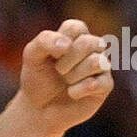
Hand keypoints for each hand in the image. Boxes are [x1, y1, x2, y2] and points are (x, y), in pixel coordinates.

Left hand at [18, 18, 113, 136]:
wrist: (38, 109)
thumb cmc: (37, 78)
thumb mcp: (31, 56)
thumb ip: (44, 41)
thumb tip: (67, 45)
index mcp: (75, 36)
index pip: (75, 27)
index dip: (60, 42)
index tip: (51, 56)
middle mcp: (92, 48)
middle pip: (89, 43)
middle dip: (67, 61)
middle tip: (58, 71)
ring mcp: (101, 66)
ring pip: (97, 61)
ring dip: (73, 75)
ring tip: (66, 82)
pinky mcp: (105, 86)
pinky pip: (99, 83)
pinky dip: (79, 90)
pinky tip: (72, 93)